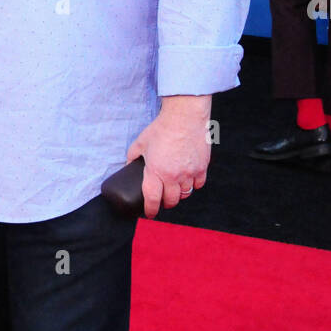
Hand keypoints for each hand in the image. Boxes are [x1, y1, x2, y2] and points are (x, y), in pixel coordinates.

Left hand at [126, 98, 210, 218]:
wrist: (185, 117)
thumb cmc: (162, 128)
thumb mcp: (141, 142)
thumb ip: (133, 156)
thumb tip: (128, 165)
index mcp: (155, 171)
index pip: (152, 199)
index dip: (150, 210)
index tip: (149, 213)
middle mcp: (173, 176)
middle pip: (171, 201)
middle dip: (165, 203)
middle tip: (162, 200)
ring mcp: (189, 172)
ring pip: (185, 194)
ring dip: (179, 195)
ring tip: (175, 190)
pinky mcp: (202, 167)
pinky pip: (198, 184)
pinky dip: (193, 185)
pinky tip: (189, 180)